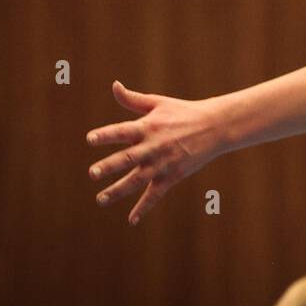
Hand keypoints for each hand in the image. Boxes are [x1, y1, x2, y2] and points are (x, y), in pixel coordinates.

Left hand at [86, 80, 224, 225]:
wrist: (215, 127)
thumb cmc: (183, 112)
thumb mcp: (158, 103)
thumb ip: (133, 100)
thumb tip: (114, 86)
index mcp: (148, 126)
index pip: (123, 131)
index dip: (106, 135)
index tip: (90, 139)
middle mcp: (154, 146)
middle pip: (128, 158)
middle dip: (109, 166)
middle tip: (92, 173)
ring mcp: (164, 163)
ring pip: (138, 180)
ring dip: (118, 190)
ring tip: (100, 199)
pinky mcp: (173, 176)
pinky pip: (156, 194)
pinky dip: (144, 207)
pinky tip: (132, 220)